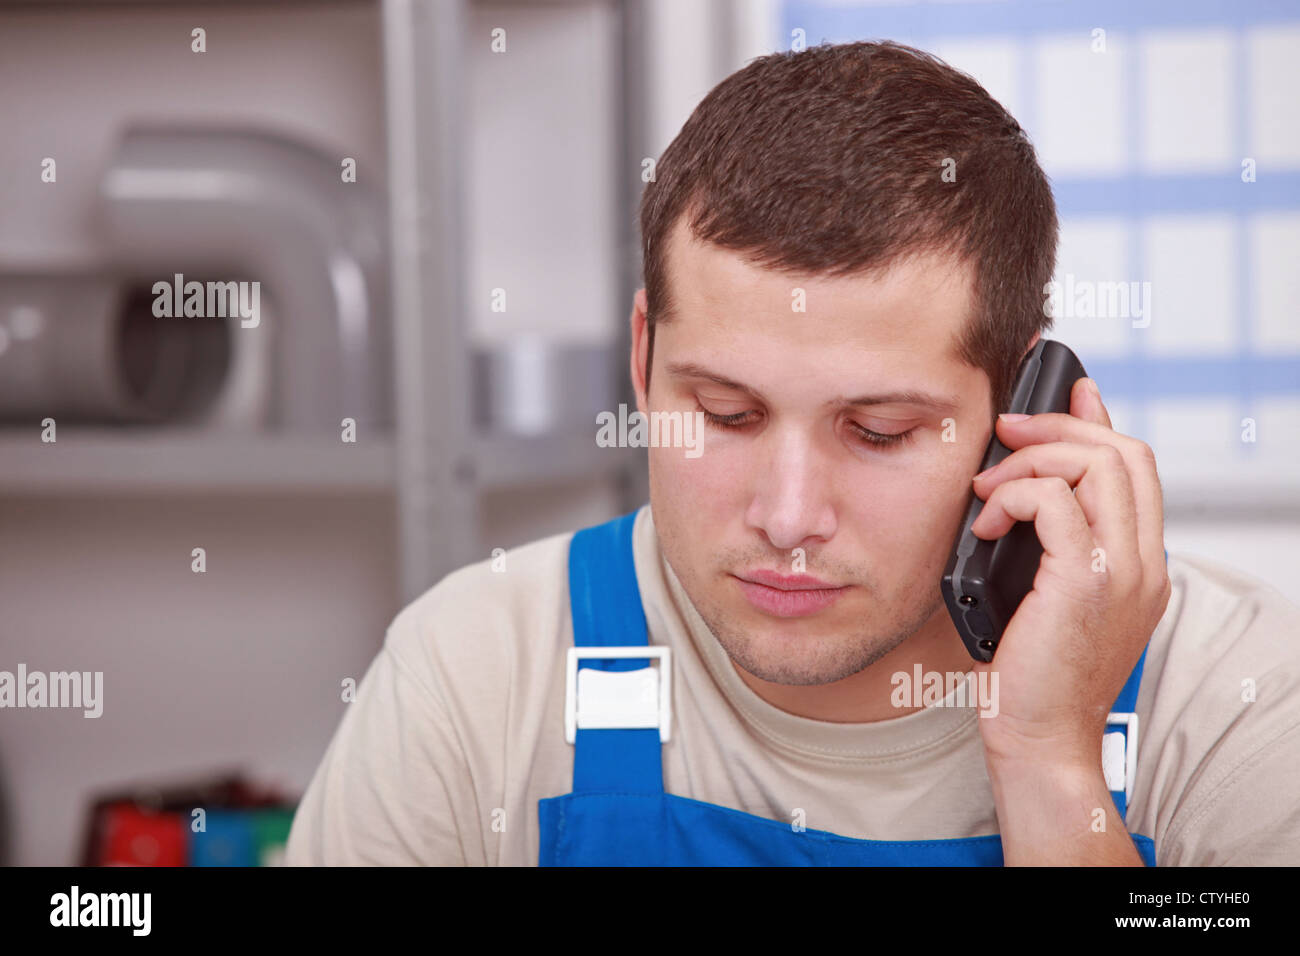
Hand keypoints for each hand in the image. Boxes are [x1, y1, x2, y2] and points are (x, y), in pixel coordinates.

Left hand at [967, 376, 1171, 770]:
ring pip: (1098, 464)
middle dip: (1059, 424)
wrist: (1038, 740)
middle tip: (1006, 428)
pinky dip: (1013, 496)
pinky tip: (985, 520)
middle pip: (1124, 452)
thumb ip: (1048, 545)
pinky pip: (1055, 502)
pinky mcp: (1087, 583)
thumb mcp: (1043, 595)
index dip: (1097, 421)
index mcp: (1140, 565)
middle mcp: (1143, 564)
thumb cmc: (1029, 676)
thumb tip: (1022, 491)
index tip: (1062, 395)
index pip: (1136, 468)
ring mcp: (1123, 573)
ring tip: (988, 489)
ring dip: (1032, 458)